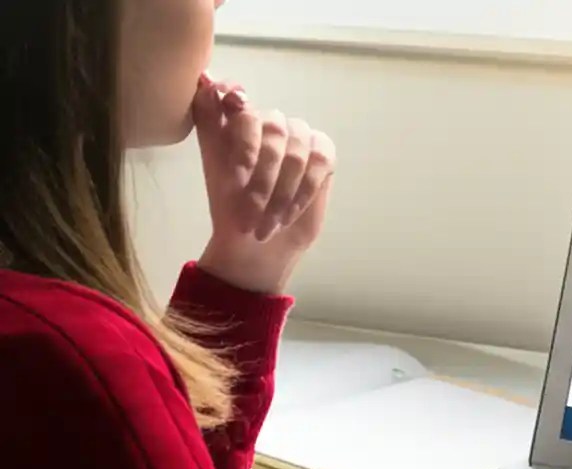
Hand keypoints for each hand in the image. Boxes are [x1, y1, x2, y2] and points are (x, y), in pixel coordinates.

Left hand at [191, 74, 336, 294]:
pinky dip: (304, 190)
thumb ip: (210, 119)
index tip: (237, 173)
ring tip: (268, 222)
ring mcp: (299, 139)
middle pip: (273, 126)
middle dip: (262, 175)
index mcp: (240, 122)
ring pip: (298, 147)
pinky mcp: (323, 158)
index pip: (242, 105)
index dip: (242, 136)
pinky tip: (289, 214)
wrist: (256, 247)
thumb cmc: (230, 209)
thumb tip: (208, 77)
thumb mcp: (213, 165)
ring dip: (282, 190)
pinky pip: (321, 161)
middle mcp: (270, 124)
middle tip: (250, 213)